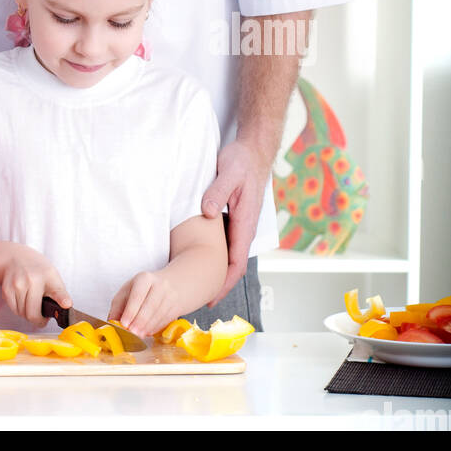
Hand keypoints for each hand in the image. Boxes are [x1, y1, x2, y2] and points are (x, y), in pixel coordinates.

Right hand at [0, 243, 70, 323]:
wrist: (17, 258)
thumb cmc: (38, 271)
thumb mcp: (53, 276)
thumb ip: (60, 294)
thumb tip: (66, 308)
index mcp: (48, 276)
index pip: (57, 291)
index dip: (62, 299)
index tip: (67, 304)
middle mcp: (32, 279)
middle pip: (33, 313)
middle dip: (38, 320)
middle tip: (42, 317)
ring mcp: (17, 284)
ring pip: (22, 314)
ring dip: (27, 314)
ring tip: (32, 304)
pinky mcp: (7, 289)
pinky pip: (14, 310)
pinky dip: (19, 310)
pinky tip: (23, 300)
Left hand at [108, 271, 178, 336]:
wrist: (174, 284)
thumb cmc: (145, 289)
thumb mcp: (129, 290)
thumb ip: (119, 305)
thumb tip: (112, 322)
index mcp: (144, 278)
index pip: (137, 295)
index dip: (130, 311)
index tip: (124, 323)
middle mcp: (159, 285)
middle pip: (149, 306)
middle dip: (139, 322)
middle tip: (131, 333)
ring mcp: (170, 296)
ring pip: (158, 315)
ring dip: (147, 327)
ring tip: (138, 336)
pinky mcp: (177, 307)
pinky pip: (165, 320)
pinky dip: (156, 328)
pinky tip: (148, 332)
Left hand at [201, 138, 270, 304]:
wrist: (254, 150)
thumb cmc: (241, 162)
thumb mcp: (228, 174)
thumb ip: (217, 193)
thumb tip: (207, 213)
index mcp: (245, 223)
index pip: (236, 263)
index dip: (224, 283)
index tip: (211, 299)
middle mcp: (244, 227)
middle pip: (232, 264)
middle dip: (218, 283)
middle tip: (197, 299)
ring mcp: (240, 222)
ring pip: (229, 253)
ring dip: (216, 269)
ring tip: (197, 283)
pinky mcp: (235, 216)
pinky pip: (225, 240)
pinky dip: (215, 252)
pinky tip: (200, 254)